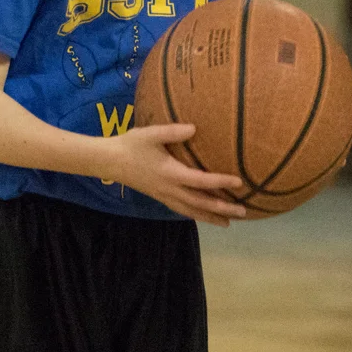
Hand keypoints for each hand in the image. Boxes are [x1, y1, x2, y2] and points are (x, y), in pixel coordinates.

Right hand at [105, 123, 247, 226]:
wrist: (108, 161)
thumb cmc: (131, 144)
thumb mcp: (151, 134)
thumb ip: (173, 132)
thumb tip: (194, 128)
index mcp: (170, 173)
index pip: (200, 181)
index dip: (220, 182)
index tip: (239, 182)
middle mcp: (169, 189)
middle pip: (200, 202)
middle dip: (222, 209)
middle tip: (243, 213)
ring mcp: (164, 195)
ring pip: (191, 210)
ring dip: (210, 217)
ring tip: (228, 223)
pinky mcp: (159, 197)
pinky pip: (181, 209)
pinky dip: (195, 214)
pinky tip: (204, 216)